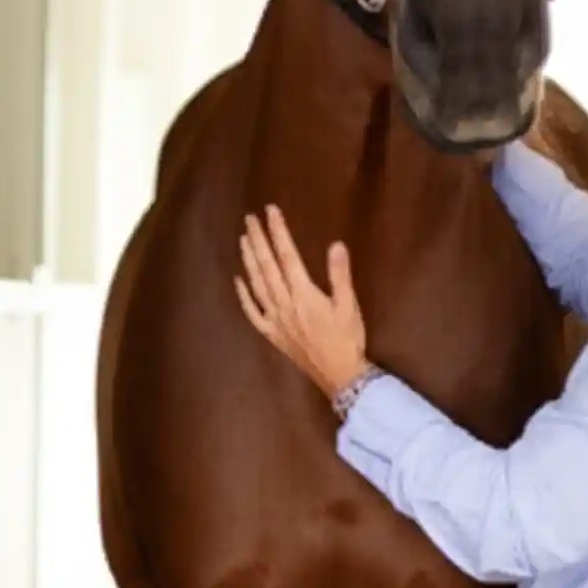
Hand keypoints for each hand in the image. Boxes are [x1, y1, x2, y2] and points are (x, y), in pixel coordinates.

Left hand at [234, 204, 369, 400]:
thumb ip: (340, 275)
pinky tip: (238, 280)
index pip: (287, 255)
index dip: (278, 232)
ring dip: (248, 260)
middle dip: (258, 240)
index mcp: (304, 294)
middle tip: (249, 218)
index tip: (271, 212)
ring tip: (243, 239)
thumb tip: (336, 245)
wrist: (339, 375)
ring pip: (256, 285)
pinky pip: (253, 312)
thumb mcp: (349, 306)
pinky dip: (244, 295)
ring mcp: (275, 320)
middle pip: (266, 266)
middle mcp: (284, 304)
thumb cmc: (348, 339)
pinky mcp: (272, 334)